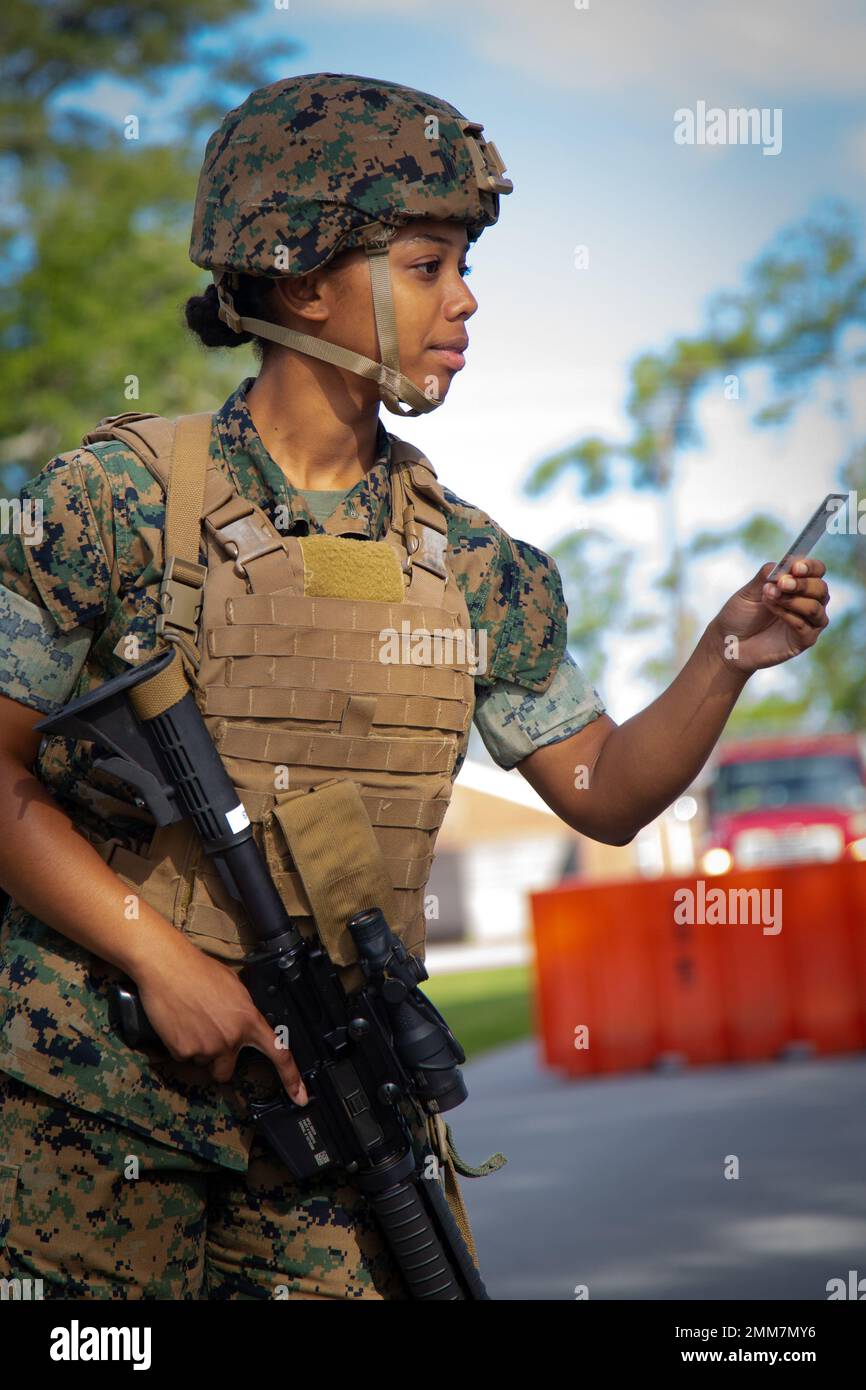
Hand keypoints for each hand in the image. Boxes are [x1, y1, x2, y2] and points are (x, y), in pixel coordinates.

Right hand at [133, 933, 307, 1102]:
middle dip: (218, 1062)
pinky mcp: (183, 1050)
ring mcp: (207, 1046)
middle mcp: (231, 1038)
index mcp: (249, 1020)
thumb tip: (245, 1025)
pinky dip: (179, 1044)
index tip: (299, 1097)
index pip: (279, 1054)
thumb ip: (244, 1012)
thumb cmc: (199, 970)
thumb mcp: (235, 988)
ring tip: (190, 1020)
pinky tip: (177, 1023)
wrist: (167, 966)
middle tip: (207, 1037)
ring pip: (203, 1062)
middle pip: (227, 1071)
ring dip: (197, 1049)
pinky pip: (183, 1056)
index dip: (292, 1079)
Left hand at [708, 556, 830, 673]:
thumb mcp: (750, 591)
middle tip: (782, 584)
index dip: (810, 567)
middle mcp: (809, 603)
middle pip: (821, 589)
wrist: (728, 642)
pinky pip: (804, 626)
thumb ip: (766, 576)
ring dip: (793, 600)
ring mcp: (809, 623)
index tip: (796, 567)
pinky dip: (788, 615)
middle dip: (802, 584)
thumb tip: (782, 565)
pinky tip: (772, 609)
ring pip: (815, 608)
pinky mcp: (804, 641)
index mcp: (799, 586)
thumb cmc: (741, 615)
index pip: (817, 571)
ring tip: (770, 596)